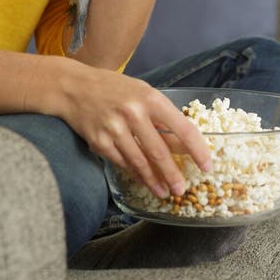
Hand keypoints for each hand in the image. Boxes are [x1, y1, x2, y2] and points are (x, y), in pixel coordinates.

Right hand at [60, 66, 212, 197]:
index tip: (206, 165)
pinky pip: (122, 163)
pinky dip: (134, 173)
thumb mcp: (141, 91)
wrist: (74, 87)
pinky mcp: (99, 141)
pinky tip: (142, 180)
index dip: (197, 150)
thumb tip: (182, 142)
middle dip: (173, 174)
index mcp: (149, 98)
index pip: (182, 128)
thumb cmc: (113, 88)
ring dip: (154, 181)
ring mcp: (114, 129)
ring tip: (164, 192)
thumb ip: (160, 114)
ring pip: (140, 162)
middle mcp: (133, 113)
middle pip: (160, 152)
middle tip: (182, 189)